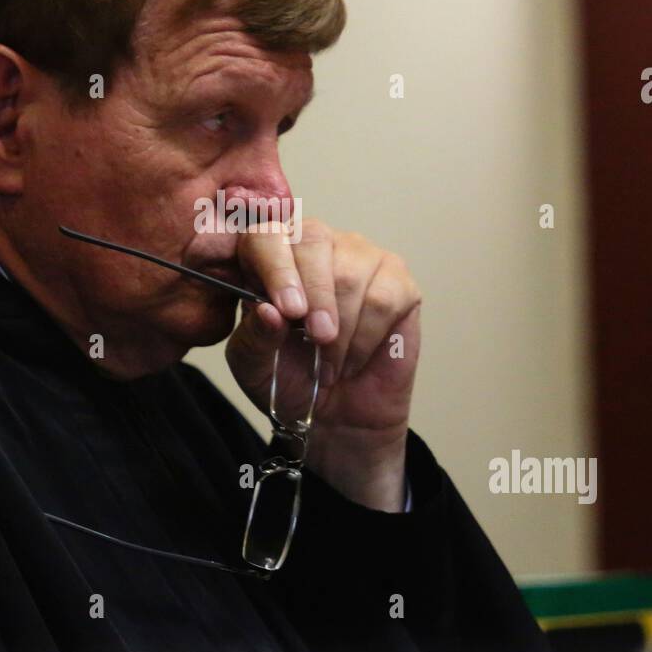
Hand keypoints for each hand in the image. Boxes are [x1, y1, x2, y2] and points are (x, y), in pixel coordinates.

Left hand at [225, 219, 421, 510]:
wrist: (335, 417)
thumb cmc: (289, 381)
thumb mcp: (254, 367)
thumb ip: (255, 336)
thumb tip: (268, 310)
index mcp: (268, 257)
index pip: (265, 234)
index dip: (276, 266)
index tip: (287, 309)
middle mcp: (313, 245)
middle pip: (313, 239)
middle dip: (315, 295)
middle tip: (317, 338)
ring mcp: (359, 257)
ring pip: (352, 272)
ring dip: (341, 329)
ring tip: (330, 362)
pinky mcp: (397, 281)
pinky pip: (385, 296)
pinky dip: (367, 336)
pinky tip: (354, 357)